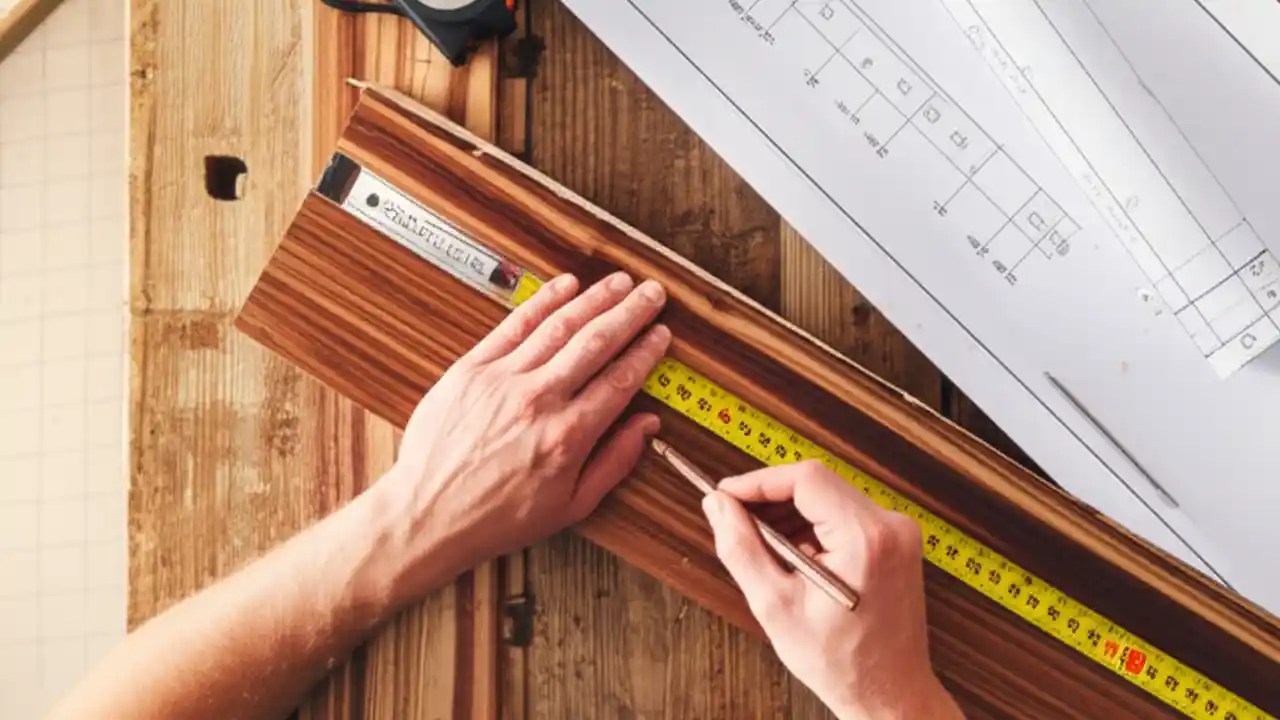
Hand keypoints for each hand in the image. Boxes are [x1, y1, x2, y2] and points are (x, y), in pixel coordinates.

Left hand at [380, 271, 670, 599]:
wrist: (428, 515)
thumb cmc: (496, 517)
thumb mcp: (570, 507)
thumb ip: (614, 462)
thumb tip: (646, 427)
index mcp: (568, 437)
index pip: (620, 380)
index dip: (646, 352)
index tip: (661, 335)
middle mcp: (538, 401)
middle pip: (597, 342)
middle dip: (630, 313)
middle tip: (652, 293)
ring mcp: (503, 380)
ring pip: (560, 326)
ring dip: (595, 299)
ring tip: (619, 283)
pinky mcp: (471, 369)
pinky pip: (514, 325)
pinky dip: (543, 301)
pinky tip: (566, 286)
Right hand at [702, 461, 961, 719]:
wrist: (890, 694)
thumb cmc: (842, 662)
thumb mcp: (775, 606)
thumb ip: (741, 548)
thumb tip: (717, 505)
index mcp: (866, 539)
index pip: (805, 479)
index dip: (758, 482)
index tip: (726, 495)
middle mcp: (890, 527)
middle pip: (817, 484)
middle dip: (770, 498)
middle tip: (735, 521)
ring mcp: (897, 533)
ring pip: (828, 497)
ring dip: (789, 512)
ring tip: (761, 545)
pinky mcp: (895, 542)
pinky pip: (844, 515)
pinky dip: (812, 526)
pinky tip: (792, 555)